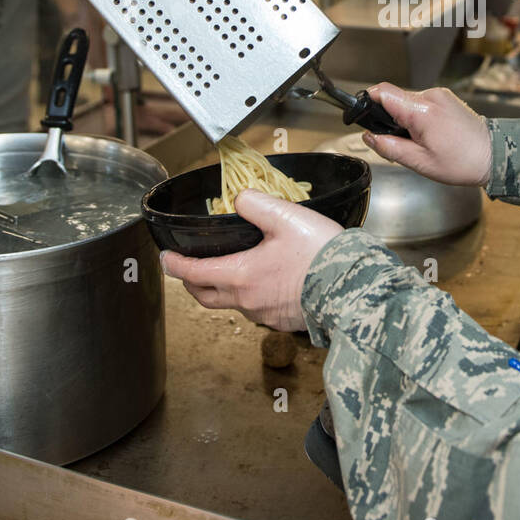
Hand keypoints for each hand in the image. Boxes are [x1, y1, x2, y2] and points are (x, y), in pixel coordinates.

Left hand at [159, 187, 343, 330]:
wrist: (353, 287)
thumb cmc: (321, 254)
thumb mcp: (285, 216)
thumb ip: (256, 204)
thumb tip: (239, 199)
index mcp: (240, 275)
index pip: (193, 272)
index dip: (175, 265)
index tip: (165, 258)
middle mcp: (247, 300)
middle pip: (205, 296)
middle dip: (191, 282)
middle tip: (187, 269)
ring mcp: (264, 314)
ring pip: (231, 304)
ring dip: (221, 289)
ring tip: (226, 272)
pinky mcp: (283, 321)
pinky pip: (256, 309)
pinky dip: (249, 296)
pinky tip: (262, 282)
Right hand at [361, 84, 491, 187]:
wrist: (494, 155)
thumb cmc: (463, 162)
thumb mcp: (420, 162)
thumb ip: (389, 148)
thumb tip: (369, 137)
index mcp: (421, 111)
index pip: (383, 92)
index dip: (368, 101)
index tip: (362, 114)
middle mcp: (431, 96)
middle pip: (394, 98)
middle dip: (388, 118)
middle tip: (397, 141)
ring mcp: (440, 95)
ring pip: (407, 101)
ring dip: (404, 118)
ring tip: (418, 142)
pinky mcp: (446, 98)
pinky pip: (421, 103)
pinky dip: (418, 117)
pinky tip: (428, 135)